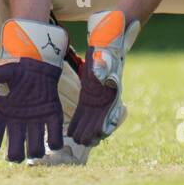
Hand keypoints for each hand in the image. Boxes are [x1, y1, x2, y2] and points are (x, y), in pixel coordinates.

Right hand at [0, 19, 67, 161]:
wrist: (37, 64)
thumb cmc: (17, 68)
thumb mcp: (3, 70)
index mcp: (0, 115)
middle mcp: (16, 124)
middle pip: (14, 155)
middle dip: (14, 155)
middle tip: (16, 150)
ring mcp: (35, 123)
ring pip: (35, 152)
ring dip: (35, 151)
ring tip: (35, 144)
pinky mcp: (52, 119)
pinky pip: (54, 140)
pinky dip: (55, 143)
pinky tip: (52, 136)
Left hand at [68, 10, 139, 145]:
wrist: (107, 43)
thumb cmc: (107, 49)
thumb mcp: (105, 55)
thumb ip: (102, 65)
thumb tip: (98, 73)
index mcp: (112, 90)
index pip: (109, 113)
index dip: (104, 124)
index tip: (98, 134)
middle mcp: (106, 98)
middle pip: (100, 120)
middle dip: (93, 132)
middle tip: (83, 141)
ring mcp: (98, 99)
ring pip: (92, 120)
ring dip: (85, 130)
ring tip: (76, 139)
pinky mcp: (89, 97)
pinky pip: (84, 113)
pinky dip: (79, 122)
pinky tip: (71, 131)